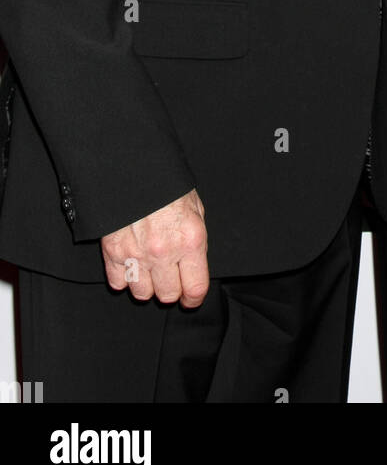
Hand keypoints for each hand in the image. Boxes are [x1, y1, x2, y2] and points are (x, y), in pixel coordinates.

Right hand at [101, 188, 208, 305]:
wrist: (135, 166)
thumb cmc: (168, 185)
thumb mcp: (195, 208)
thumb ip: (195, 240)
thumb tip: (194, 264)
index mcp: (190, 240)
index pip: (195, 289)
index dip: (194, 298)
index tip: (190, 298)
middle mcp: (164, 251)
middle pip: (168, 295)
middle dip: (171, 288)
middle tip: (169, 276)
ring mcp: (137, 253)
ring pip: (142, 294)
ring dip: (146, 285)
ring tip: (149, 267)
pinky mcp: (113, 251)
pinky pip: (118, 283)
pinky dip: (124, 276)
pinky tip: (131, 262)